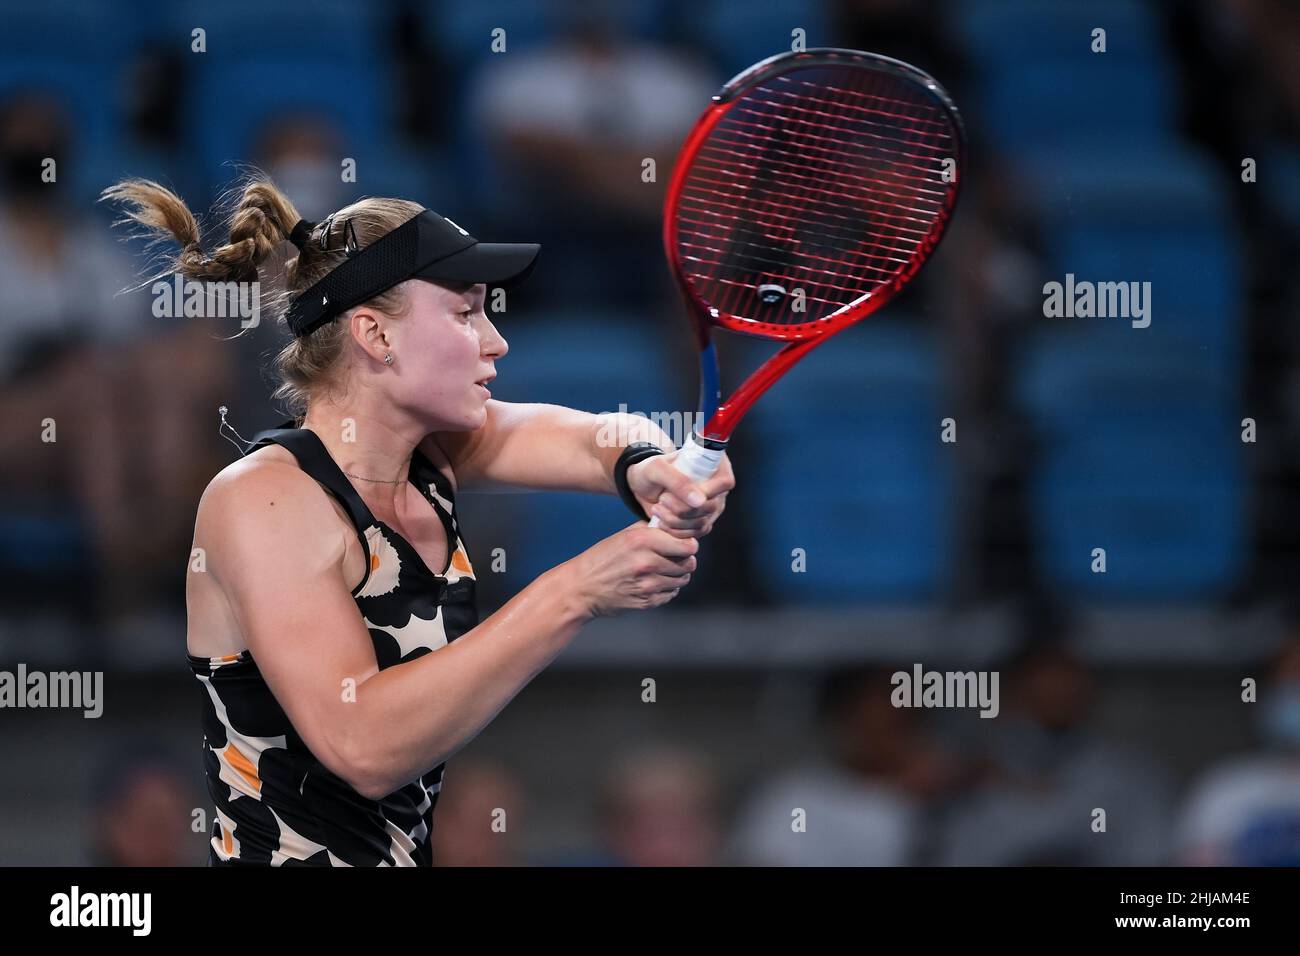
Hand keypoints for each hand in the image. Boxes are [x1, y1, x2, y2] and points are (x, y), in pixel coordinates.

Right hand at [565, 522, 698, 615]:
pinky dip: (667, 589)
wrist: (582, 588)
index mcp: (642, 540)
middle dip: (684, 561)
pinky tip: (653, 583)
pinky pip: (671, 594)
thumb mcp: (623, 536)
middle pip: (688, 563)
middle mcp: (647, 562)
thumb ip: (650, 530)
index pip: (688, 545)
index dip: (689, 545)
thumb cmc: (601, 559)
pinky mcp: (647, 601)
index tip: (685, 546)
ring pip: (682, 579)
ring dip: (677, 575)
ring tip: (663, 571)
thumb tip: (675, 528)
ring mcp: (648, 584)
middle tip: (675, 559)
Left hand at [625, 450, 734, 537]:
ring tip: (658, 509)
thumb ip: (678, 481)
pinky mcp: (703, 522)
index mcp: (714, 465)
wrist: (643, 485)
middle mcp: (718, 487)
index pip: (724, 482)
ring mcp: (712, 506)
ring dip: (675, 520)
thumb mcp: (657, 468)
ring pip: (702, 523)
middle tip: (662, 499)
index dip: (704, 492)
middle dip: (682, 508)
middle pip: (711, 506)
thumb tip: (700, 501)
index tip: (676, 493)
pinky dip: (675, 531)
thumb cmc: (651, 470)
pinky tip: (662, 521)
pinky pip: (695, 534)